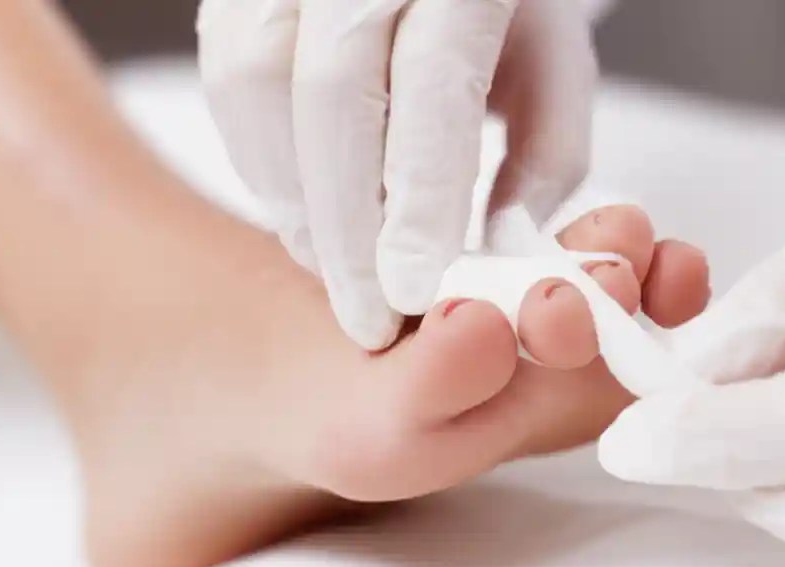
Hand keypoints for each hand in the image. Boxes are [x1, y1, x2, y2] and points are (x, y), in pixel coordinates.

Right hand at [197, 0, 596, 348]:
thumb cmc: (513, 9)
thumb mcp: (558, 70)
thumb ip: (544, 162)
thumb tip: (495, 254)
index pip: (433, 87)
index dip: (417, 200)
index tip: (411, 294)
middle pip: (332, 92)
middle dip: (345, 226)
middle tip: (368, 318)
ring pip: (260, 83)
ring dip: (292, 198)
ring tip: (334, 270)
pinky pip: (226, 75)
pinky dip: (258, 159)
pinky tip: (301, 211)